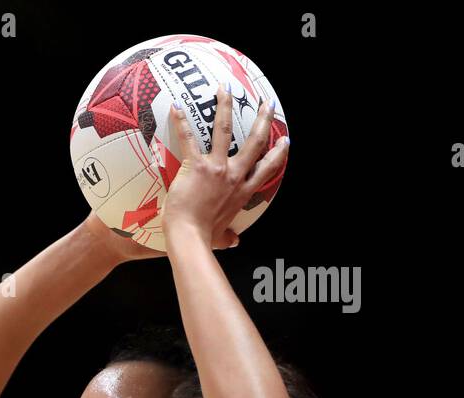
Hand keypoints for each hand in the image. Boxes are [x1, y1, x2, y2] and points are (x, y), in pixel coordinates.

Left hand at [161, 85, 289, 248]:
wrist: (189, 237)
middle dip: (263, 120)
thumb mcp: (221, 237)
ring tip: (224, 89)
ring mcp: (217, 168)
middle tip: (267, 103)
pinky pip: (189, 139)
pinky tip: (178, 107)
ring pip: (224, 131)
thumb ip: (228, 236)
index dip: (278, 153)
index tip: (285, 140)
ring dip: (225, 107)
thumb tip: (234, 241)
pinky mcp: (196, 166)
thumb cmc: (204, 238)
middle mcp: (234, 176)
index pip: (267, 169)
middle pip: (254, 142)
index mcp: (243, 193)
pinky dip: (182, 122)